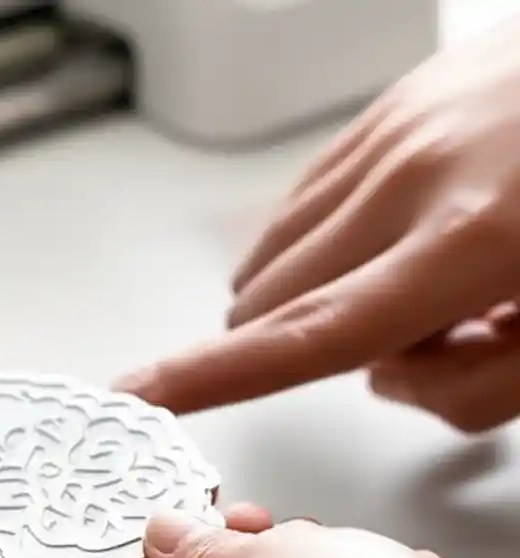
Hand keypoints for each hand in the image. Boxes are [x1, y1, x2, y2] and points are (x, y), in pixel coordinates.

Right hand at [117, 20, 519, 430]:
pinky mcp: (393, 104)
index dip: (207, 376)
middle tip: (407, 338)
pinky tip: (390, 232)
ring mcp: (394, 134)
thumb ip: (479, 384)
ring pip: (281, 245)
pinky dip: (324, 236)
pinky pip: (309, 192)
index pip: (303, 337)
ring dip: (309, 289)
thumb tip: (385, 372)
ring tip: (411, 279)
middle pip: (276, 295)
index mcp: (469, 247)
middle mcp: (411, 183)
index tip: (138, 392)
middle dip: (296, 341)